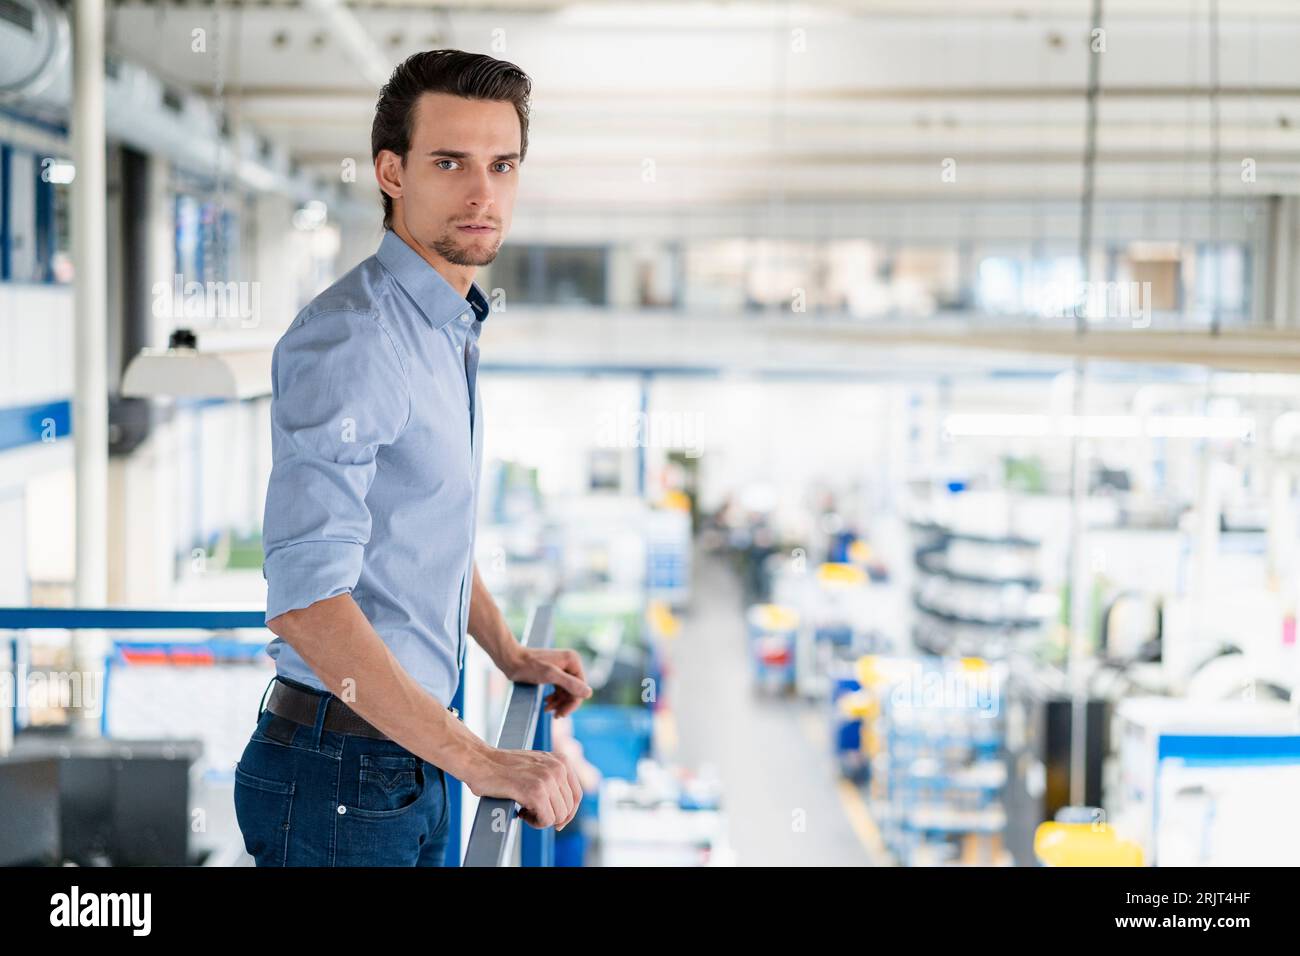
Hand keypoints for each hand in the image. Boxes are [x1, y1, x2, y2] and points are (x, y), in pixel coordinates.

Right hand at [465, 746, 582, 829]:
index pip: (577, 795)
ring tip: (524, 810)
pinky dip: (534, 822)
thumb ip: (554, 779)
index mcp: (561, 761)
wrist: (481, 762)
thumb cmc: (505, 767)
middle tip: (531, 812)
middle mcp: (558, 768)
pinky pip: (546, 819)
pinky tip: (520, 812)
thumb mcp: (538, 765)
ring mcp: (548, 779)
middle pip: (568, 808)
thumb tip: (567, 810)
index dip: (568, 813)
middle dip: (551, 817)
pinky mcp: (536, 791)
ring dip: (540, 820)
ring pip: (558, 816)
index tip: (557, 821)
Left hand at [502, 647, 591, 717]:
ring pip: (566, 691)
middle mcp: (570, 663)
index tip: (562, 714)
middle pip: (574, 690)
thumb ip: (570, 684)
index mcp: (573, 661)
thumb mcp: (550, 676)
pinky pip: (559, 689)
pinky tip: (547, 704)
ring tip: (548, 711)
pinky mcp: (554, 673)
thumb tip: (589, 693)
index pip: (581, 687)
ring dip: (559, 703)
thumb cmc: (529, 666)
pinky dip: (554, 698)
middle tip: (556, 716)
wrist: (511, 660)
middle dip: (565, 704)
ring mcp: (562, 668)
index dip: (573, 703)